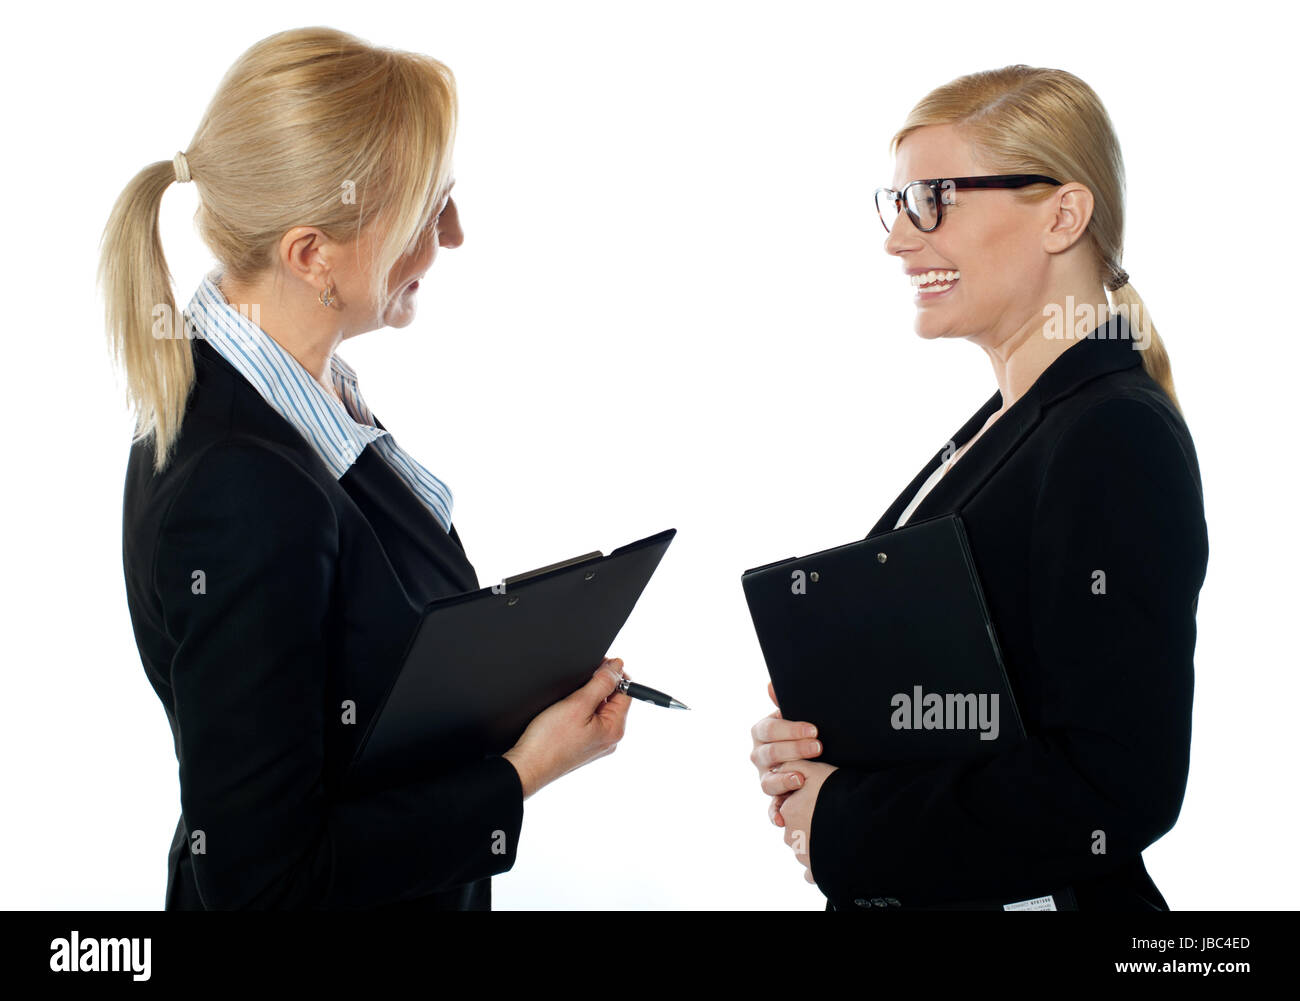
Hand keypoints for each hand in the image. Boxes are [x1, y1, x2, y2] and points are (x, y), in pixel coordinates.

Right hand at [503, 658, 629, 797]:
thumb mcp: (578, 704)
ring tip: (566, 704)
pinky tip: (563, 714)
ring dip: (585, 699)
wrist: (527, 766)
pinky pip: (587, 721)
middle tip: (577, 686)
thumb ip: (601, 683)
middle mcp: (608, 739)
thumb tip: (617, 666)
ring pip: (597, 709)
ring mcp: (595, 743)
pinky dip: (577, 711)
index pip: (626, 692)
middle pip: (612, 700)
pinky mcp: (582, 745)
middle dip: (598, 687)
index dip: (614, 675)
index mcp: (614, 729)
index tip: (598, 666)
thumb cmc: (549, 741)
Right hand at [750, 682, 822, 826]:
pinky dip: (775, 815)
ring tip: (802, 779)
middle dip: (793, 751)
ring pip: (767, 782)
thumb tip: (771, 685)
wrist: (818, 755)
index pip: (768, 730)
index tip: (814, 729)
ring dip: (783, 780)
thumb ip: (785, 701)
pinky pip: (772, 809)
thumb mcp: (799, 716)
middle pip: (768, 754)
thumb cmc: (806, 732)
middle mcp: (760, 756)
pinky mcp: (776, 799)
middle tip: (818, 747)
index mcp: (763, 733)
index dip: (789, 730)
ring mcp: (766, 778)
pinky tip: (783, 820)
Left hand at [773, 758, 837, 882]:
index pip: (789, 808)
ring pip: (806, 850)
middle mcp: (791, 836)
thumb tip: (779, 769)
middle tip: (831, 816)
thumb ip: (792, 767)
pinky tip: (835, 859)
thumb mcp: (812, 770)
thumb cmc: (838, 793)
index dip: (806, 802)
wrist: (862, 822)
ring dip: (817, 845)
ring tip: (839, 835)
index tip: (822, 800)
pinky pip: (814, 872)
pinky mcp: (817, 873)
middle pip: (796, 829)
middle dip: (809, 824)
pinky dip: (822, 868)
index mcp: (787, 812)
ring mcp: (804, 857)